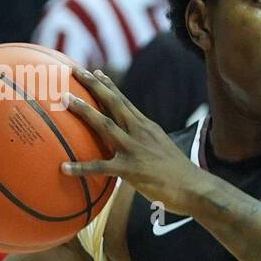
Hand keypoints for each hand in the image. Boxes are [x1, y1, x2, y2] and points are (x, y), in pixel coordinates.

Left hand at [60, 69, 205, 216]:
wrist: (196, 188)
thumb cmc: (180, 175)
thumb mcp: (163, 150)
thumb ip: (147, 145)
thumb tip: (137, 149)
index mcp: (147, 128)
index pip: (125, 102)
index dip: (109, 86)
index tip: (96, 72)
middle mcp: (140, 132)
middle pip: (114, 103)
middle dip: (94, 86)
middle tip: (75, 71)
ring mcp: (135, 149)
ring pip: (105, 125)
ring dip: (84, 111)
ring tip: (64, 100)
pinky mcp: (131, 169)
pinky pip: (101, 167)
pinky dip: (81, 168)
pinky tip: (64, 168)